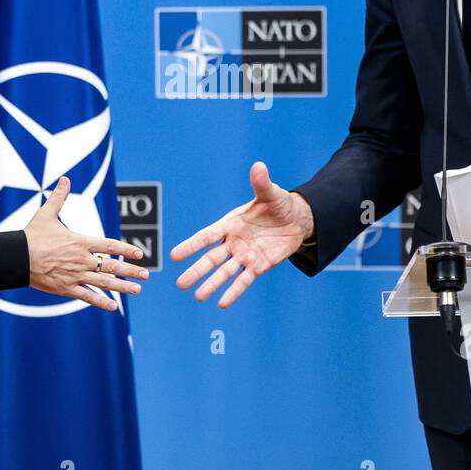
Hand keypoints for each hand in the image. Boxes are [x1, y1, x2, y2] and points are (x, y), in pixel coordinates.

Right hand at [23, 176, 148, 310]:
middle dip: (131, 270)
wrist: (16, 257)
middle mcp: (81, 259)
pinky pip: (87, 296)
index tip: (140, 254)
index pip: (110, 245)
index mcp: (80, 241)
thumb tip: (65, 179)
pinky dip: (101, 302)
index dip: (127, 249)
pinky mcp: (66, 288)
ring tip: (137, 289)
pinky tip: (114, 307)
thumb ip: (59, 197)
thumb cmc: (31, 235)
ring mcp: (74, 275)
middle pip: (111, 265)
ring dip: (122, 287)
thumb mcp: (46, 213)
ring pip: (103, 283)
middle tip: (146, 274)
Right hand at [170, 161, 313, 307]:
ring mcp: (245, 256)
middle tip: (180, 284)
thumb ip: (261, 183)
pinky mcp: (258, 266)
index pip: (207, 236)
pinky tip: (222, 303)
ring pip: (224, 272)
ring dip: (212, 284)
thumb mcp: (271, 194)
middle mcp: (234, 242)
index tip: (174, 256)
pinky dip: (234, 292)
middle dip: (197, 271)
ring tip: (198, 297)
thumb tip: (259, 166)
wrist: (296, 220)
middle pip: (211, 259)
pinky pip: (244, 280)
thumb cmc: (279, 204)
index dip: (192, 245)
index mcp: (231, 224)